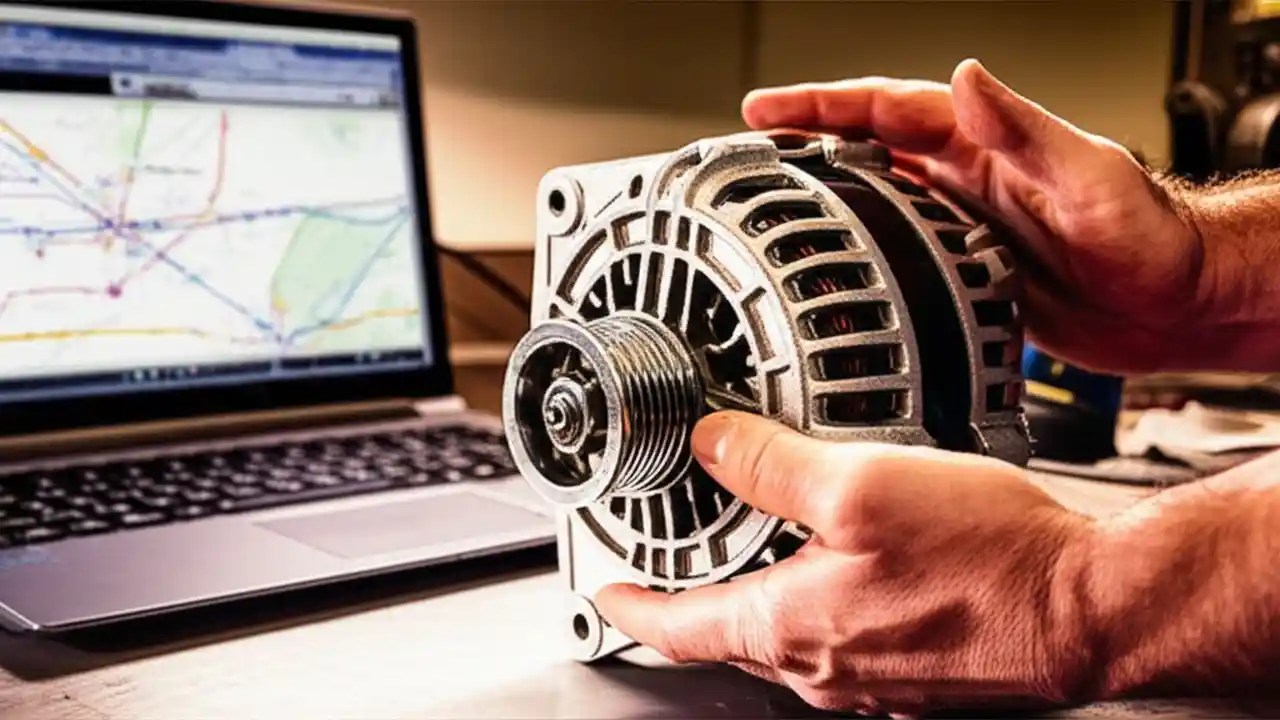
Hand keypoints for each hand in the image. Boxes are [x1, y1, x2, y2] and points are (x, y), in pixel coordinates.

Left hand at [595, 411, 1099, 716]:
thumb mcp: (861, 484)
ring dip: (757, 590)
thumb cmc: (989, 560)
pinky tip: (840, 561)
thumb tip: (712, 443)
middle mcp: (823, 668)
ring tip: (754, 541)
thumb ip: (770, 462)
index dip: (627, 604)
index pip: (674, 628)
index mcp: (791, 626)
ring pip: (784, 633)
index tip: (600, 592)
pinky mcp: (912, 669)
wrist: (1091, 610)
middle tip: (674, 552)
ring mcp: (870, 678)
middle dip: (690, 593)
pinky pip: (838, 635)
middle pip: (725, 631)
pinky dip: (816, 598)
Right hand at [740, 59, 1206, 374]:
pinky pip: (895, 251)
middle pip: (865, 149)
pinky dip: (854, 252)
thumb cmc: (1152, 239)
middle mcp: (966, 178)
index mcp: (985, 145)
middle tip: (744, 157)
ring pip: (873, 200)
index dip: (822, 106)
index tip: (765, 109)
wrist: (1177, 305)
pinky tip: (829, 269)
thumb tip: (968, 79)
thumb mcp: (1089, 177)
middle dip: (801, 145)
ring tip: (765, 209)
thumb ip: (1025, 131)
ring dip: (820, 199)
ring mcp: (962, 221)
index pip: (886, 110)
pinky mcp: (967, 267)